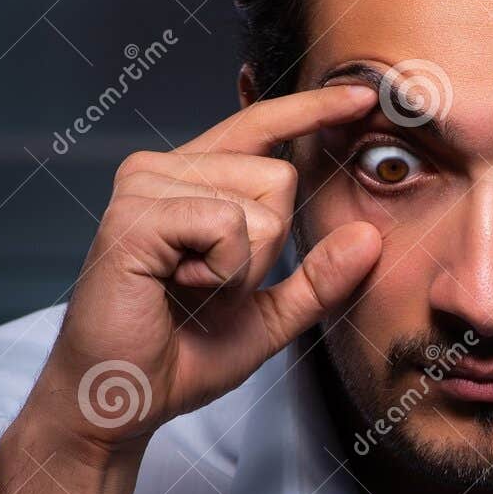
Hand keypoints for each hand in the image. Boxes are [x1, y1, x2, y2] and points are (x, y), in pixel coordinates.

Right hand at [20, 84, 382, 457]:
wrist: (123, 397)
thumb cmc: (183, 354)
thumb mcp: (270, 316)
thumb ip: (318, 279)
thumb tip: (369, 236)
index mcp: (190, 180)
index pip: (260, 127)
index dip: (312, 110)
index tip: (363, 95)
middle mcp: (163, 169)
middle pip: (279, 177)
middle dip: (267, 251)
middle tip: (210, 287)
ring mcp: (144, 186)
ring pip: (260, 205)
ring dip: (241, 269)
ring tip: (188, 290)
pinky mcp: (136, 216)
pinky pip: (227, 226)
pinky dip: (221, 272)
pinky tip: (176, 287)